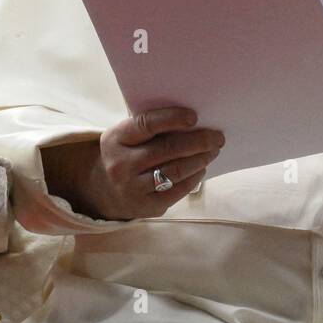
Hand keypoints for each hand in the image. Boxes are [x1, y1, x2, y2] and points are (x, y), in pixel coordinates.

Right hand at [47, 107, 223, 220]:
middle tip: (218, 136)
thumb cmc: (126, 154)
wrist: (104, 190)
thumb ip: (150, 127)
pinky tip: (202, 168)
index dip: (172, 119)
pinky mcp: (146, 206)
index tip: (194, 116)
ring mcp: (132, 188)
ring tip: (213, 150)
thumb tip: (193, 120)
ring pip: (175, 171)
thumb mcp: (126, 137)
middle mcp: (121, 164)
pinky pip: (176, 190)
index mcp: (115, 139)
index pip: (146, 124)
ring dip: (200, 159)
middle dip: (198, 141)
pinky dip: (194, 178)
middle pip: (167, 149)